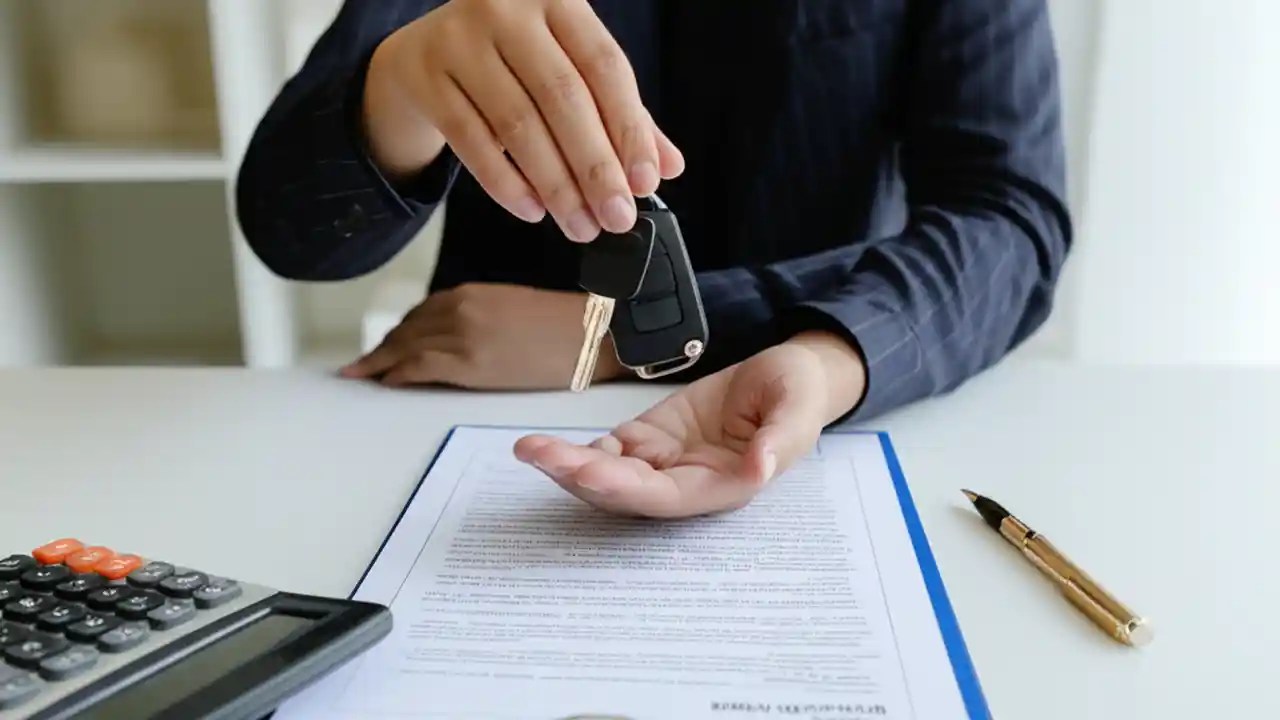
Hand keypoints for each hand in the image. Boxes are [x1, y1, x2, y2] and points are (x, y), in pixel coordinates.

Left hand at [340, 283, 624, 389]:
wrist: (593, 336)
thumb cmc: (565, 327)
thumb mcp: (514, 310)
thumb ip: (479, 317)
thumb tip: (457, 338)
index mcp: (472, 294)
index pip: (421, 313)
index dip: (398, 331)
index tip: (384, 344)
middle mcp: (460, 309)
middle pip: (407, 330)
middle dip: (383, 347)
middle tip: (362, 364)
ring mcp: (462, 335)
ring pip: (405, 347)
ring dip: (380, 362)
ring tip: (363, 375)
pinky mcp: (469, 363)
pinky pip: (419, 367)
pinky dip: (397, 373)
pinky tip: (386, 381)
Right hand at [362, 0, 684, 241]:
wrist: (423, 52)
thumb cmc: (513, 62)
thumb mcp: (570, 70)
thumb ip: (620, 113)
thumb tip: (667, 165)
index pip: (604, 66)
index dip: (629, 128)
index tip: (646, 181)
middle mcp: (507, 10)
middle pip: (562, 98)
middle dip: (595, 168)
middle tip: (615, 217)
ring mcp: (460, 40)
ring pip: (518, 126)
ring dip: (556, 186)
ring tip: (580, 224)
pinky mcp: (426, 76)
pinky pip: (471, 142)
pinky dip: (507, 184)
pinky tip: (534, 210)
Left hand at [514, 331, 867, 517]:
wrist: (785, 374)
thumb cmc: (797, 393)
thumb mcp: (799, 407)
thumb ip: (783, 439)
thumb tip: (761, 469)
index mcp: (724, 484)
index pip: (669, 497)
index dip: (629, 489)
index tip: (591, 472)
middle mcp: (687, 482)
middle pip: (626, 492)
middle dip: (580, 475)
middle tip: (539, 454)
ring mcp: (664, 462)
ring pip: (608, 475)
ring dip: (568, 467)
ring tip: (529, 450)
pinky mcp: (648, 439)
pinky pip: (606, 451)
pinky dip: (574, 451)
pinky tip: (542, 447)